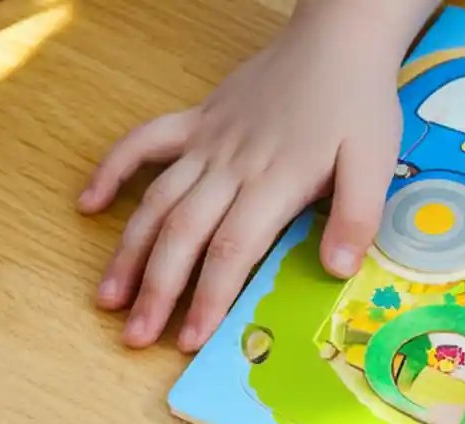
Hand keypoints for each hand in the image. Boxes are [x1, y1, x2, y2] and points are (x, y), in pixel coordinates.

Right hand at [79, 4, 406, 351]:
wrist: (337, 43)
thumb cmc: (359, 105)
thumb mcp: (375, 163)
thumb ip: (357, 217)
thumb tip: (336, 269)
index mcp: (275, 183)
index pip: (231, 250)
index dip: (208, 298)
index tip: (190, 339)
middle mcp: (232, 166)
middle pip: (184, 234)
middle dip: (157, 289)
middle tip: (135, 337)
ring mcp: (209, 142)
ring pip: (157, 200)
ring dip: (129, 250)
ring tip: (108, 296)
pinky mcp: (198, 120)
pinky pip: (144, 142)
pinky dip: (112, 170)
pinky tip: (89, 204)